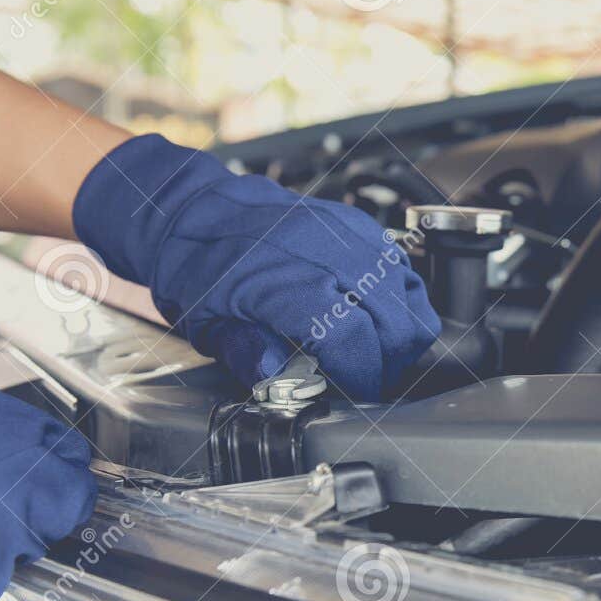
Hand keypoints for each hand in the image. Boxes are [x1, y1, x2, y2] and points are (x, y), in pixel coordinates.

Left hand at [72, 134, 438, 399]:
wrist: (190, 207)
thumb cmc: (195, 263)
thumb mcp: (207, 324)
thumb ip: (247, 356)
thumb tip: (280, 383)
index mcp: (281, 279)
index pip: (353, 338)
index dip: (363, 376)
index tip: (356, 393)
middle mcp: (321, 250)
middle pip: (396, 320)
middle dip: (389, 361)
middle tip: (366, 376)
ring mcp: (342, 231)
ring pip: (410, 293)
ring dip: (400, 330)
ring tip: (372, 346)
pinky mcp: (354, 222)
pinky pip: (401, 266)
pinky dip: (397, 296)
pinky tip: (371, 312)